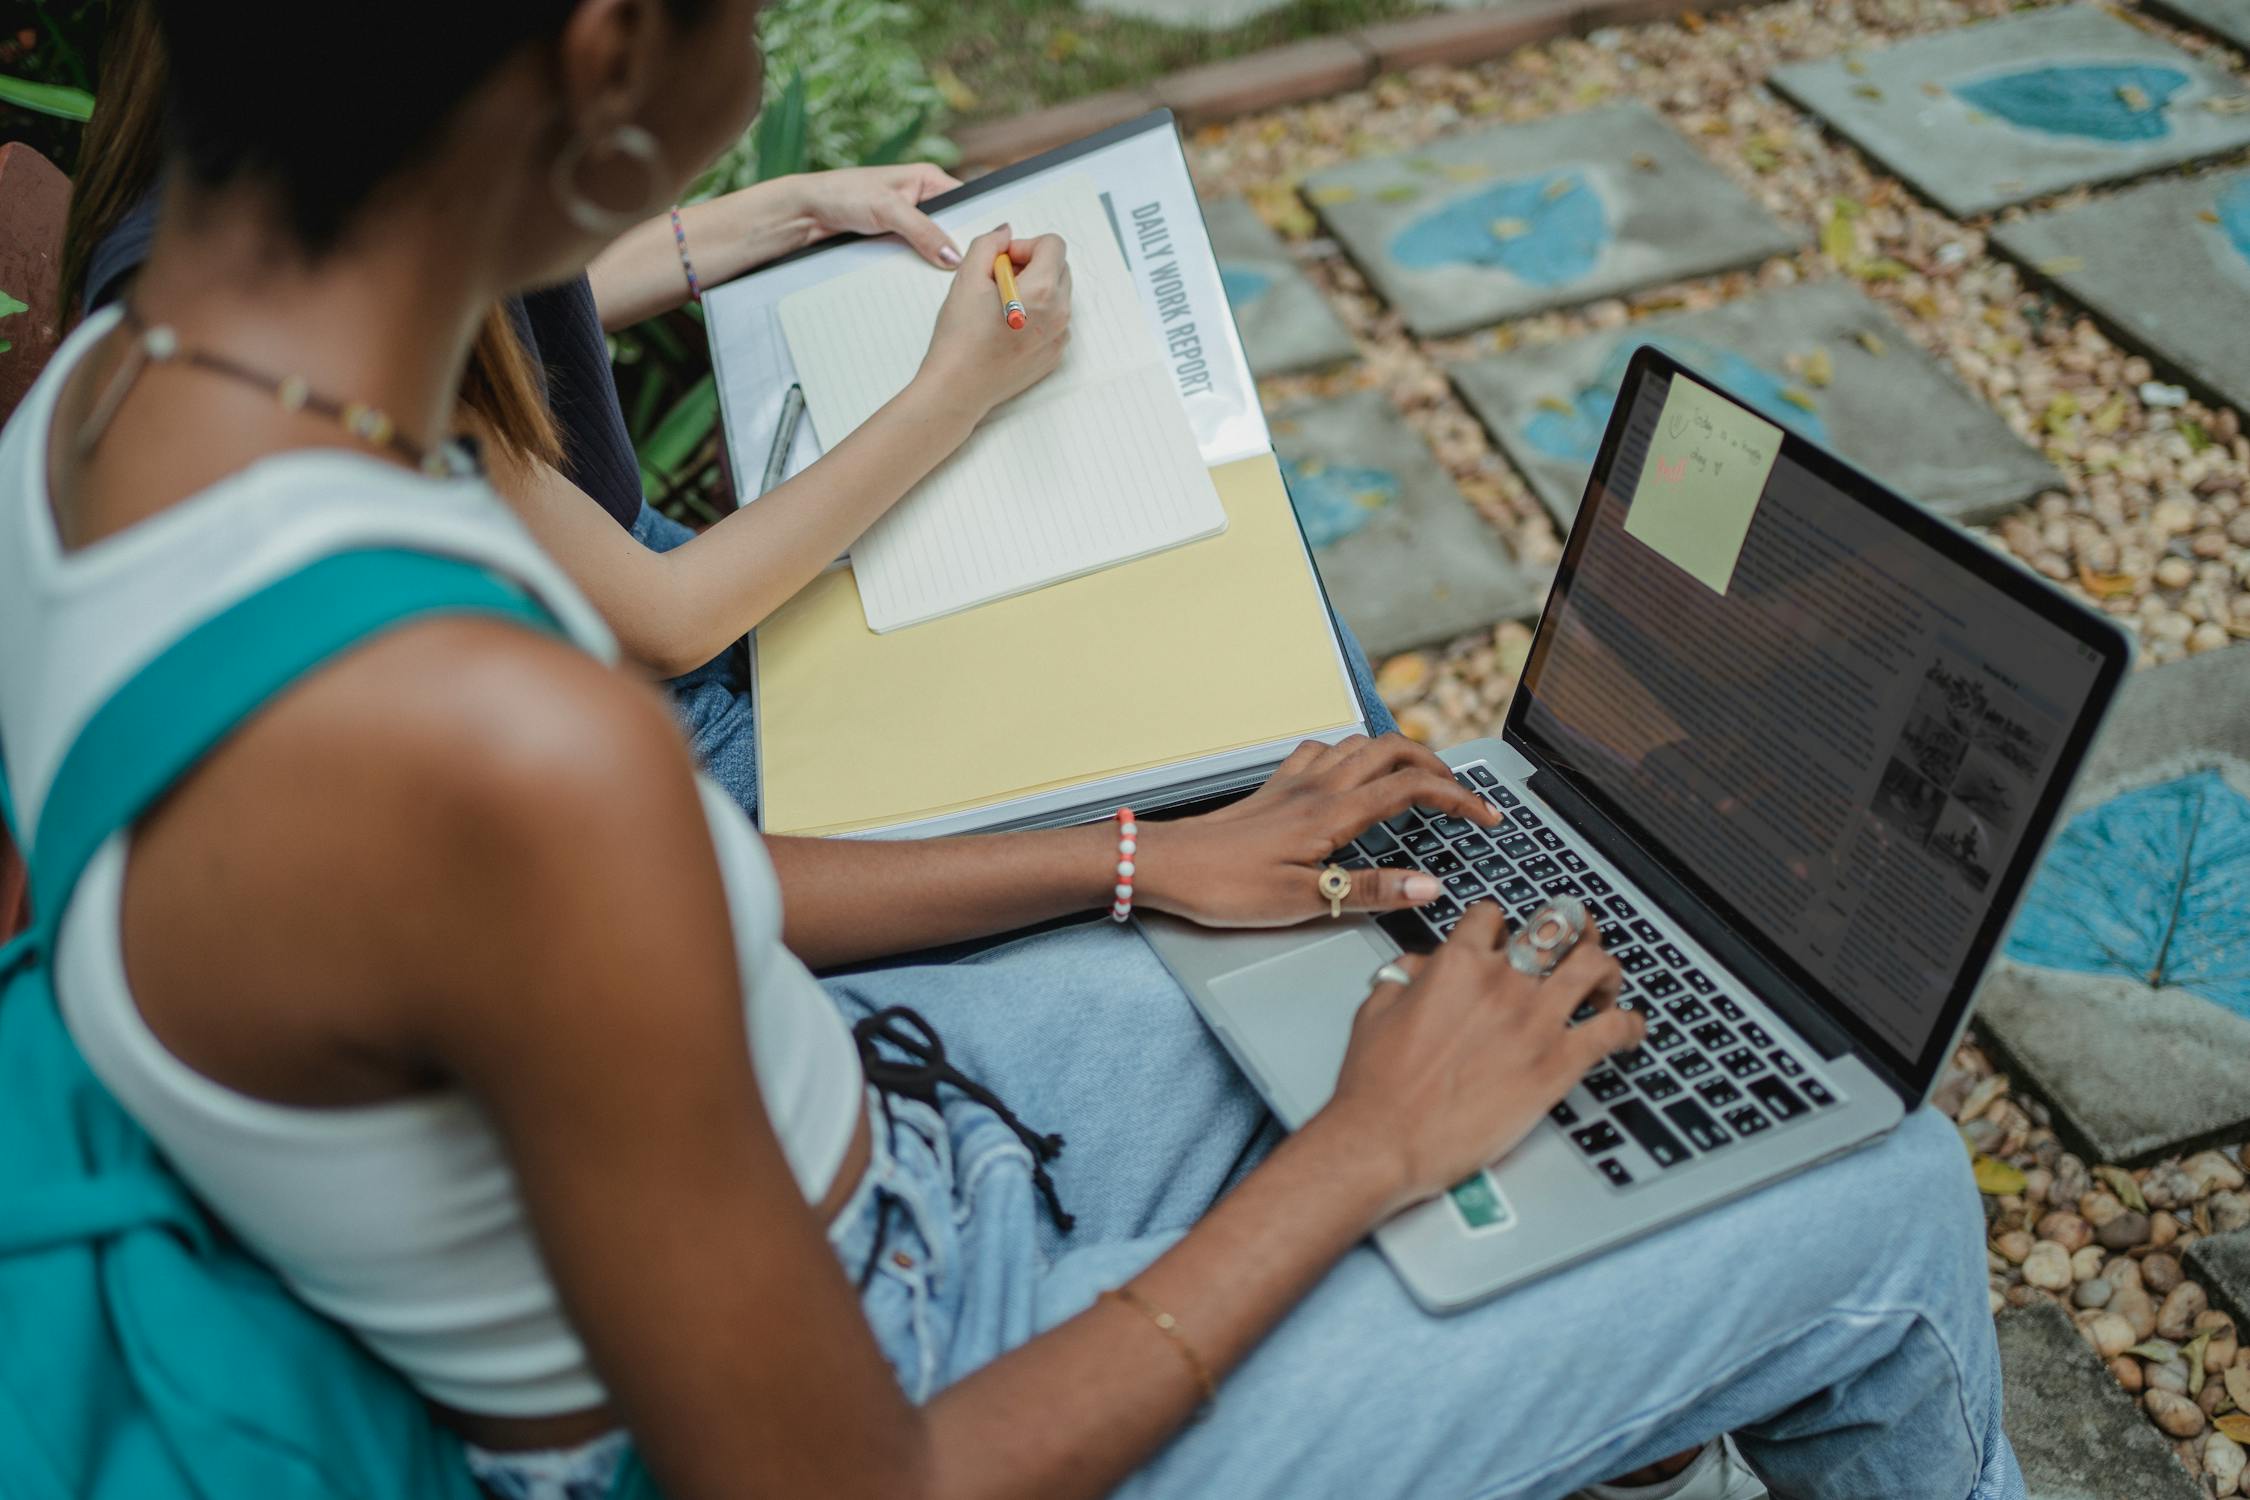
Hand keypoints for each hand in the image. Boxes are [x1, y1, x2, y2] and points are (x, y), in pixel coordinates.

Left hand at [786, 163, 964, 267]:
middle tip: (965, 272)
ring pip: (934, 247)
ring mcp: (909, 222)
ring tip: (944, 281)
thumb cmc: (842, 194)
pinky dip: (916, 268)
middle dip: (956, 250)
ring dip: (935, 263)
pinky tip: (920, 281)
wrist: (805, 213)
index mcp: (929, 180)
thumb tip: (953, 257)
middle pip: (953, 229)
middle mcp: (923, 200)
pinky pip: (915, 257)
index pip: (967, 205)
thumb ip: (923, 231)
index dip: (978, 227)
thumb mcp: (888, 209)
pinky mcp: (895, 240)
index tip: (987, 251)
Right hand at [912, 225, 1071, 417]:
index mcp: (1043, 290)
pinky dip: (1038, 316)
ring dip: (1036, 290)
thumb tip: (1005, 234)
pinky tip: (1008, 328)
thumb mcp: (967, 277)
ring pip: (1058, 295)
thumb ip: (988, 245)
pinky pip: (1056, 322)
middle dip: (1032, 265)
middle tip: (999, 280)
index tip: (1004, 260)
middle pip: (1059, 268)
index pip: (1053, 245)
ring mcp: (1060, 337)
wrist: (958, 388)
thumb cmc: (960, 337)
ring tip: (1001, 305)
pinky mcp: (1054, 355)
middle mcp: (1060, 313)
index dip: (1026, 245)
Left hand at [1133, 734, 1499, 927]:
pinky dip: (1351, 752)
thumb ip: (1372, 891)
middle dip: (1438, 766)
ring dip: (1399, 753)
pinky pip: (1323, 751)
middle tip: (1462, 794)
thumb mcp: (1305, 901)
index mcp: (1333, 814)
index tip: (1487, 816)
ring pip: (1361, 744)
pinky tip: (1351, 771)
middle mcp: (1318, 787)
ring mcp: (1295, 781)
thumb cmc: (1226, 886)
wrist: (1166, 864)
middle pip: (1393, 751)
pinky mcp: (1274, 786)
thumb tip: (1430, 886)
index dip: (1458, 798)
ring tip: (1421, 779)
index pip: (1412, 790)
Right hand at [1317, 904, 1639, 1212]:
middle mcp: (1502, 982)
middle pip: (1555, 928)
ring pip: (1594, 965)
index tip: (1507, 938)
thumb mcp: (1375, 1011)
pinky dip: (1630, 1026)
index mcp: (1457, 965)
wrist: (1386, 1140)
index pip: (1493, 917)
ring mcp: (1535, 1020)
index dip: (1502, 925)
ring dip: (1606, 970)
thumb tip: (1421, 965)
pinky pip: (1613, 1030)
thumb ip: (1404, 976)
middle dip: (1571, 928)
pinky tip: (1630, 1031)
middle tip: (1577, 939)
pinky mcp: (1558, 1064)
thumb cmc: (1376, 1086)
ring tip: (1605, 984)